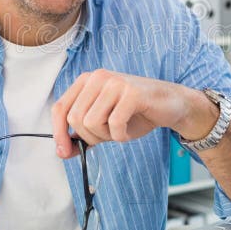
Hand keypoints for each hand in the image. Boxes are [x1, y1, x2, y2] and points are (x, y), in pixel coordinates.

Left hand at [51, 69, 217, 157]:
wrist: (172, 105)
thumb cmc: (136, 113)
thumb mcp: (104, 123)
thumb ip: (83, 134)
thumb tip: (62, 151)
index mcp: (87, 81)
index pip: (60, 108)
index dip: (58, 133)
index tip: (64, 152)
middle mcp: (98, 77)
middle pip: (75, 119)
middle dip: (90, 137)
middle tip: (108, 135)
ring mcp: (115, 82)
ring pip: (91, 122)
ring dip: (106, 136)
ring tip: (120, 129)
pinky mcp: (131, 92)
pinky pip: (114, 124)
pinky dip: (121, 136)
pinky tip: (129, 131)